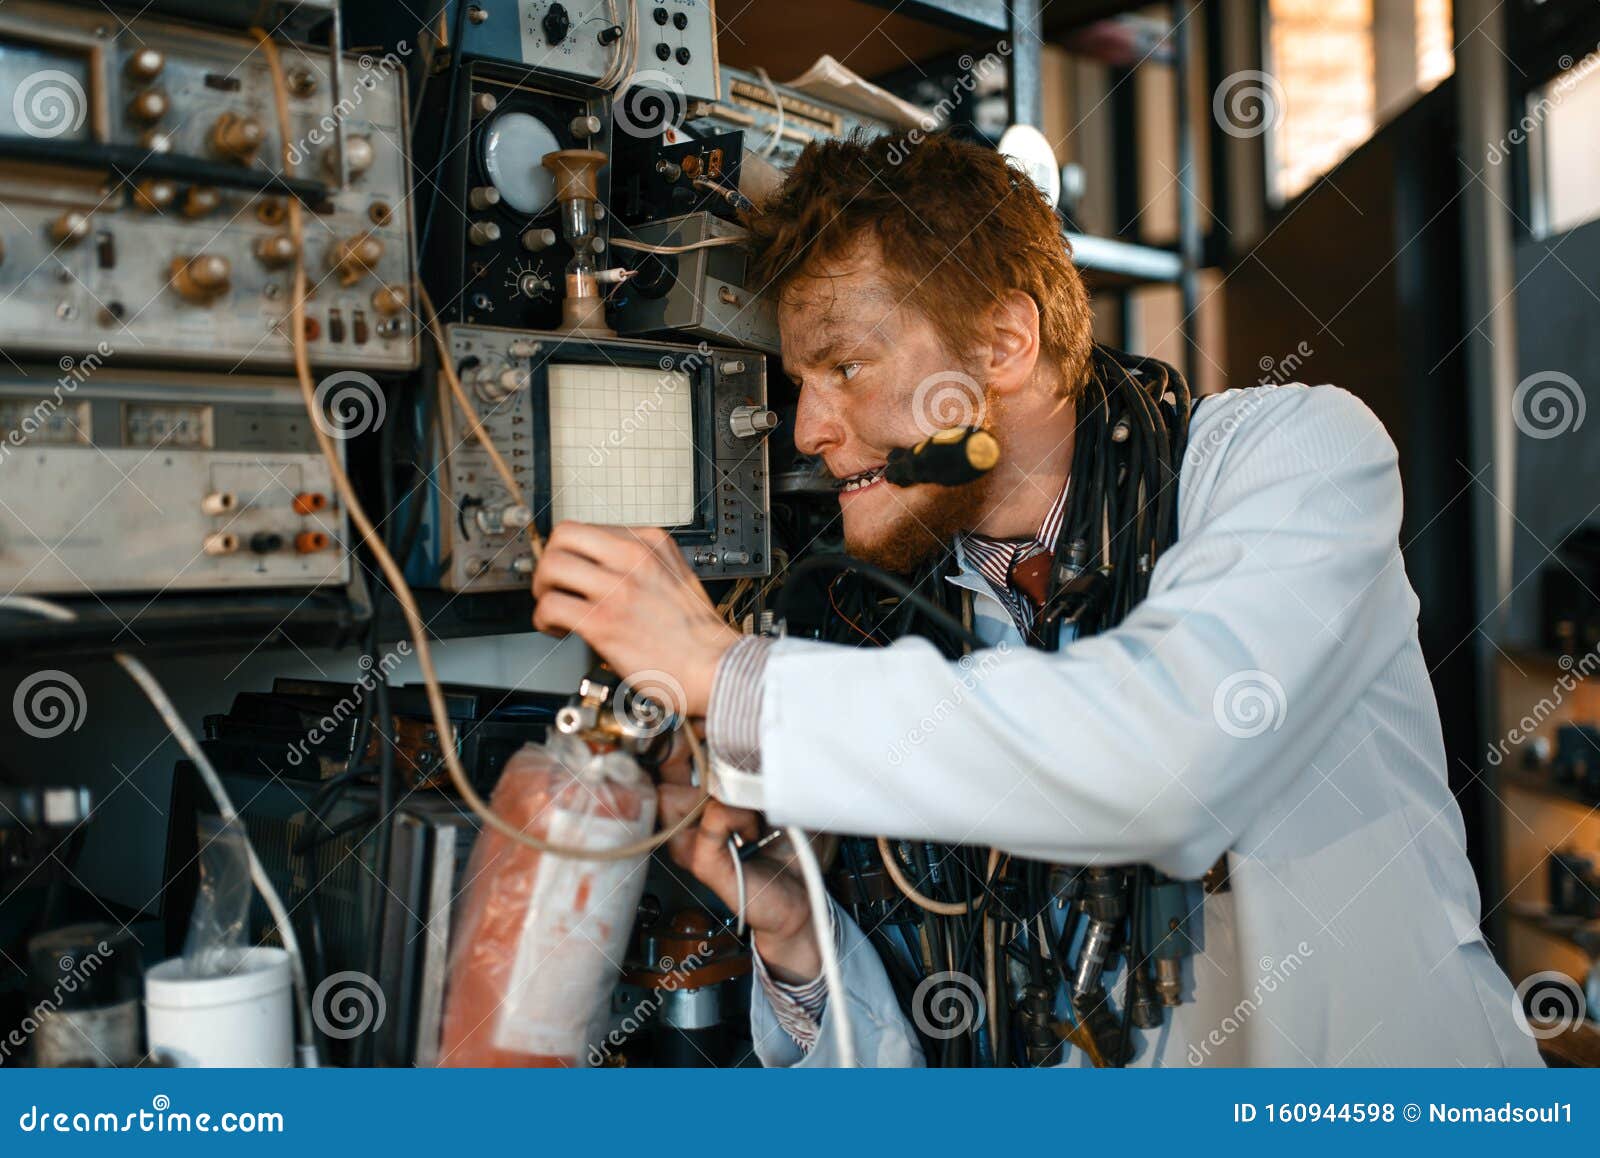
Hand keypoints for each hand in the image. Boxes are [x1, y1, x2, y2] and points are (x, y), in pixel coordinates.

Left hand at [532, 522, 740, 715]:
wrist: (718, 668)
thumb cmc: (698, 634)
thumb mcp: (674, 576)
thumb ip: (639, 565)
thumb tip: (598, 568)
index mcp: (650, 542)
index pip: (588, 528)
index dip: (571, 553)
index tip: (570, 573)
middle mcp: (632, 558)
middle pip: (562, 536)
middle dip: (549, 563)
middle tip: (554, 587)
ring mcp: (618, 587)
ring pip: (551, 565)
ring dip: (543, 590)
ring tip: (554, 609)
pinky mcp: (604, 620)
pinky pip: (551, 605)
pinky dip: (544, 620)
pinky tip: (560, 631)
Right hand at [656, 729, 819, 982]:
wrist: (800, 904)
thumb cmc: (791, 850)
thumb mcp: (779, 792)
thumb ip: (763, 759)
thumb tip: (760, 717)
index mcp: (695, 801)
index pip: (668, 757)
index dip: (682, 732)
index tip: (704, 715)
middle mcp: (685, 821)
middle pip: (662, 770)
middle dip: (690, 750)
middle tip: (720, 745)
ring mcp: (689, 842)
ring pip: (679, 794)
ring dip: (722, 788)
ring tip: (750, 803)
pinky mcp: (702, 862)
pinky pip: (711, 817)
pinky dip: (738, 815)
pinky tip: (755, 829)